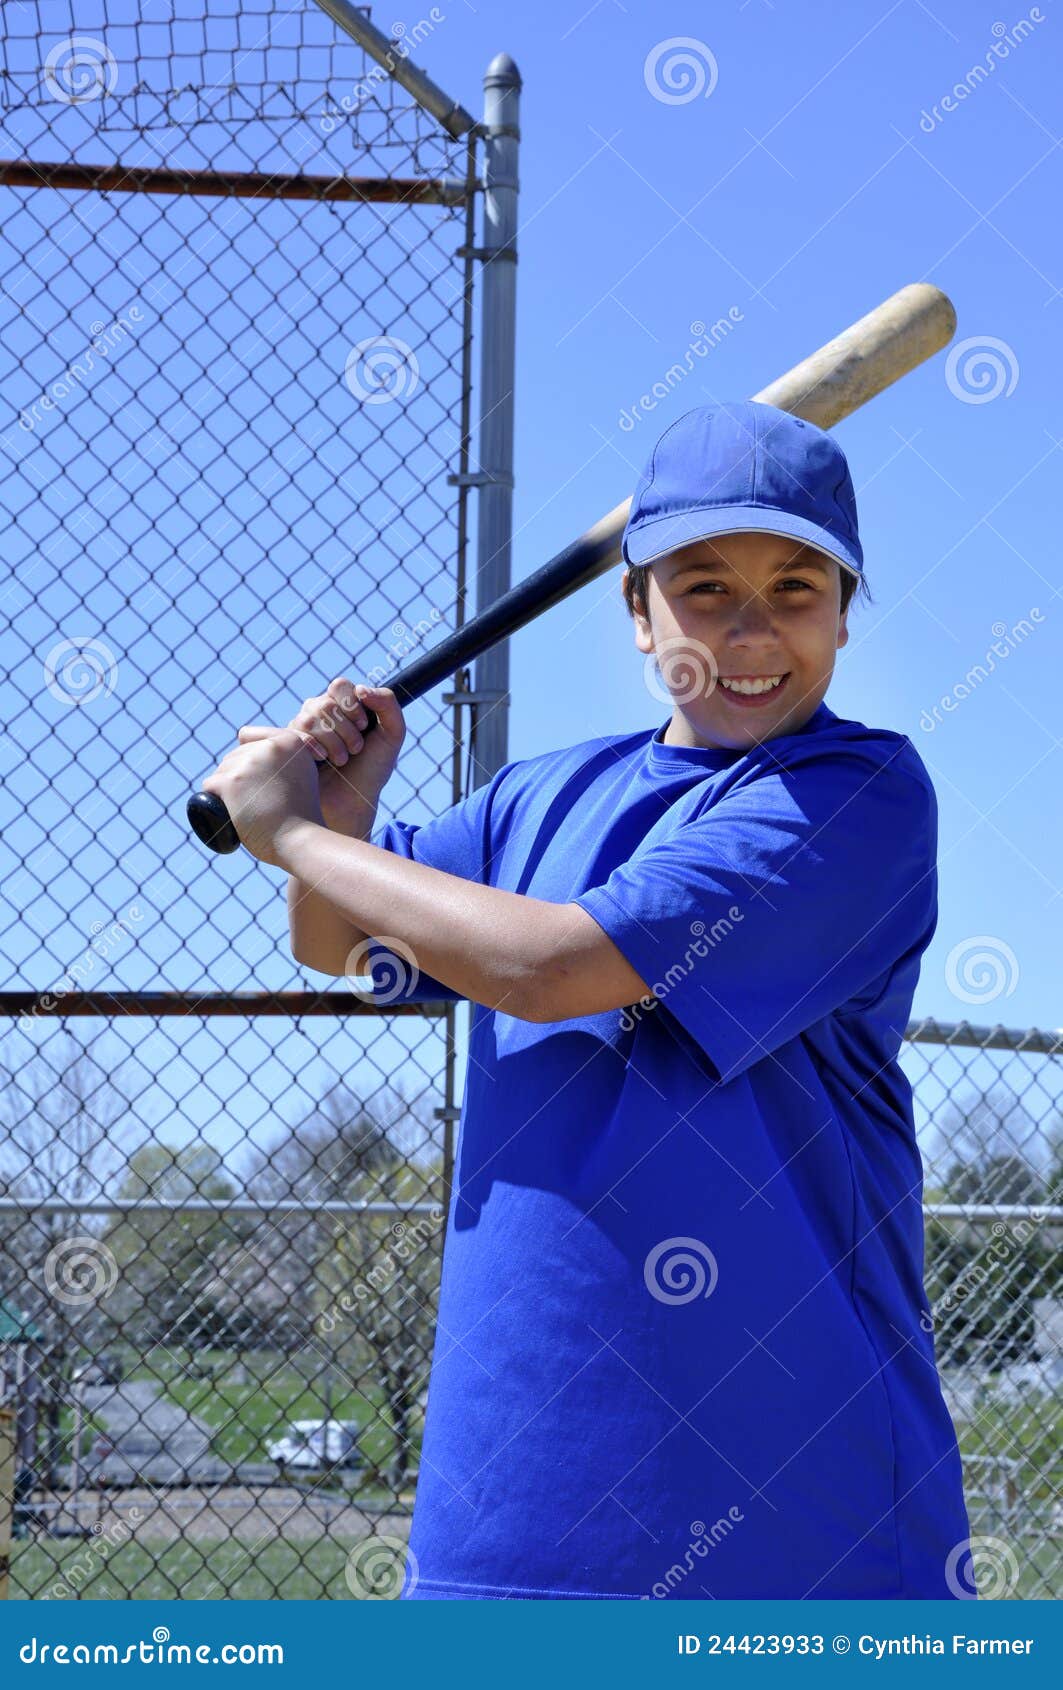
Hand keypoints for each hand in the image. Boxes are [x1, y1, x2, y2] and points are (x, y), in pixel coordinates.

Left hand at [200, 730, 323, 864]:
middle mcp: (269, 746)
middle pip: (235, 755)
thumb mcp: (305, 774)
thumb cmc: (302, 816)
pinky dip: (215, 799)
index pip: (249, 736)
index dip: (248, 757)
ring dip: (227, 789)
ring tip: (247, 809)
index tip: (259, 780)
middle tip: (256, 801)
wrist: (299, 839)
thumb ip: (289, 759)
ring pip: (222, 770)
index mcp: (290, 740)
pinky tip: (228, 811)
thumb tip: (258, 747)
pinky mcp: (231, 781)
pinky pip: (210, 785)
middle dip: (239, 776)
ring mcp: (248, 762)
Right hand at [238, 681, 405, 835]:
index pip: (340, 685)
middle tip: (355, 750)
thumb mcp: (393, 734)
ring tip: (341, 760)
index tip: (364, 725)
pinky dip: (314, 747)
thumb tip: (361, 689)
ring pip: (308, 717)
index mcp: (344, 705)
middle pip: (324, 702)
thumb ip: (388, 704)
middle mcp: (321, 713)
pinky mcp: (289, 745)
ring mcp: (303, 728)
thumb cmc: (373, 769)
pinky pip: (294, 733)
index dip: (351, 703)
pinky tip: (321, 761)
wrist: (353, 802)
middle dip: (345, 729)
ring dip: (331, 741)